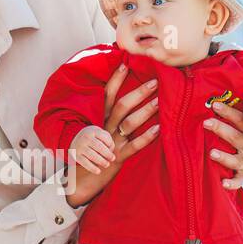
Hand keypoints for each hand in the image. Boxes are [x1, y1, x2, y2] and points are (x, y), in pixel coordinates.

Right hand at [64, 64, 160, 205]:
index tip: (125, 64)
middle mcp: (105, 128)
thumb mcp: (97, 132)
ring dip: (145, 111)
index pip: (107, 95)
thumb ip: (107, 118)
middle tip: (155, 81)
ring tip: (160, 101)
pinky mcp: (119, 157)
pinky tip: (159, 129)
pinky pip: (134, 146)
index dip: (115, 80)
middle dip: (139, 92)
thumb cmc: (93, 152)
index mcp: (99, 120)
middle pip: (122, 106)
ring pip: (129, 123)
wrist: (82, 179)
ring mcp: (112, 143)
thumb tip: (123, 102)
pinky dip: (147, 137)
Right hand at [69, 125, 115, 173]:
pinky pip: (85, 163)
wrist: (76, 140)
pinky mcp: (76, 155)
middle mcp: (85, 137)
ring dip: (101, 161)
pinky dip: (92, 168)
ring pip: (92, 155)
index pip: (104, 137)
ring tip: (107, 165)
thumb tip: (111, 150)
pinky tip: (98, 171)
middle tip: (112, 159)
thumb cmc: (93, 138)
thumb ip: (107, 139)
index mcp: (92, 131)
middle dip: (107, 154)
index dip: (110, 144)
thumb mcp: (99, 134)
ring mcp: (79, 146)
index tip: (112, 149)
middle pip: (98, 146)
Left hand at [203, 101, 242, 190]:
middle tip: (205, 123)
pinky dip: (232, 183)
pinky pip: (238, 180)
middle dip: (220, 129)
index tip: (214, 105)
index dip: (228, 112)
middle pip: (235, 137)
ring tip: (211, 153)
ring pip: (235, 160)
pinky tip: (222, 183)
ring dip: (224, 157)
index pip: (240, 119)